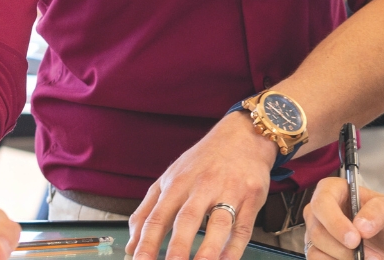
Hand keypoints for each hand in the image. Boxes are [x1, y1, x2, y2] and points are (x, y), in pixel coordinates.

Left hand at [127, 111, 278, 259]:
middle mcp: (202, 186)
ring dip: (208, 250)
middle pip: (187, 220)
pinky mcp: (251, 198)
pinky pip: (243, 227)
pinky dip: (234, 249)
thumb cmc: (203, 161)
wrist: (243, 135)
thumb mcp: (170, 177)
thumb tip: (131, 245)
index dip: (147, 243)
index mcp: (177, 183)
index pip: (157, 217)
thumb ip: (148, 211)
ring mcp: (229, 192)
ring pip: (218, 223)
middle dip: (177, 248)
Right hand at [304, 178, 383, 259]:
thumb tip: (360, 224)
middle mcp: (324, 211)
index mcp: (337, 190)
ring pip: (316, 250)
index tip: (355, 238)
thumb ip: (380, 210)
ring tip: (365, 257)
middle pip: (317, 230)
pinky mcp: (321, 252)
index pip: (322, 201)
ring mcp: (320, 233)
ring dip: (343, 258)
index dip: (335, 222)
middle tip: (365, 251)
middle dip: (342, 247)